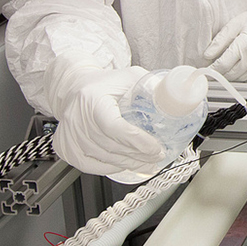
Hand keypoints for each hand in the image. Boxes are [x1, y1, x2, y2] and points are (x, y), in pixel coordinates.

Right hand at [44, 55, 166, 180]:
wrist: (75, 87)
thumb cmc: (105, 83)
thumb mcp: (129, 77)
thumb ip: (153, 86)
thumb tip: (181, 94)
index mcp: (92, 98)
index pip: (115, 126)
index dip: (137, 141)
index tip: (156, 148)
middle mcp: (77, 118)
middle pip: (112, 146)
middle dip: (139, 156)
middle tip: (158, 157)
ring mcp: (69, 134)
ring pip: (104, 158)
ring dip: (129, 165)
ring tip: (148, 165)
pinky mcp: (65, 146)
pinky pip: (90, 165)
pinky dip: (110, 169)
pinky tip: (125, 166)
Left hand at [203, 0, 246, 81]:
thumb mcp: (234, 25)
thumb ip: (220, 41)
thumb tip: (207, 56)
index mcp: (244, 45)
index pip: (223, 65)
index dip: (212, 70)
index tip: (204, 71)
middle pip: (231, 74)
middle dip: (220, 72)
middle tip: (214, 68)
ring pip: (241, 77)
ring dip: (232, 74)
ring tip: (228, 65)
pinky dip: (244, 74)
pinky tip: (242, 65)